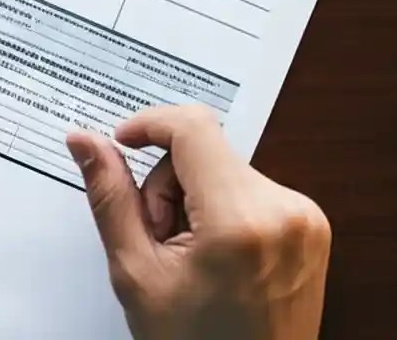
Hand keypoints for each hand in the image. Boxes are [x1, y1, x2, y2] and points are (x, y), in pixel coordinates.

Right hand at [66, 105, 330, 339]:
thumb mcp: (136, 272)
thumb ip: (111, 197)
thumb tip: (85, 142)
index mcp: (241, 220)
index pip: (193, 128)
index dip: (149, 124)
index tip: (122, 142)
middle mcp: (284, 209)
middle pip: (204, 151)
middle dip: (168, 186)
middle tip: (161, 241)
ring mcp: (305, 217)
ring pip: (224, 169)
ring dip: (194, 200)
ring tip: (190, 257)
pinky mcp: (311, 224)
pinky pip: (250, 190)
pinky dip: (222, 211)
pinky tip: (216, 257)